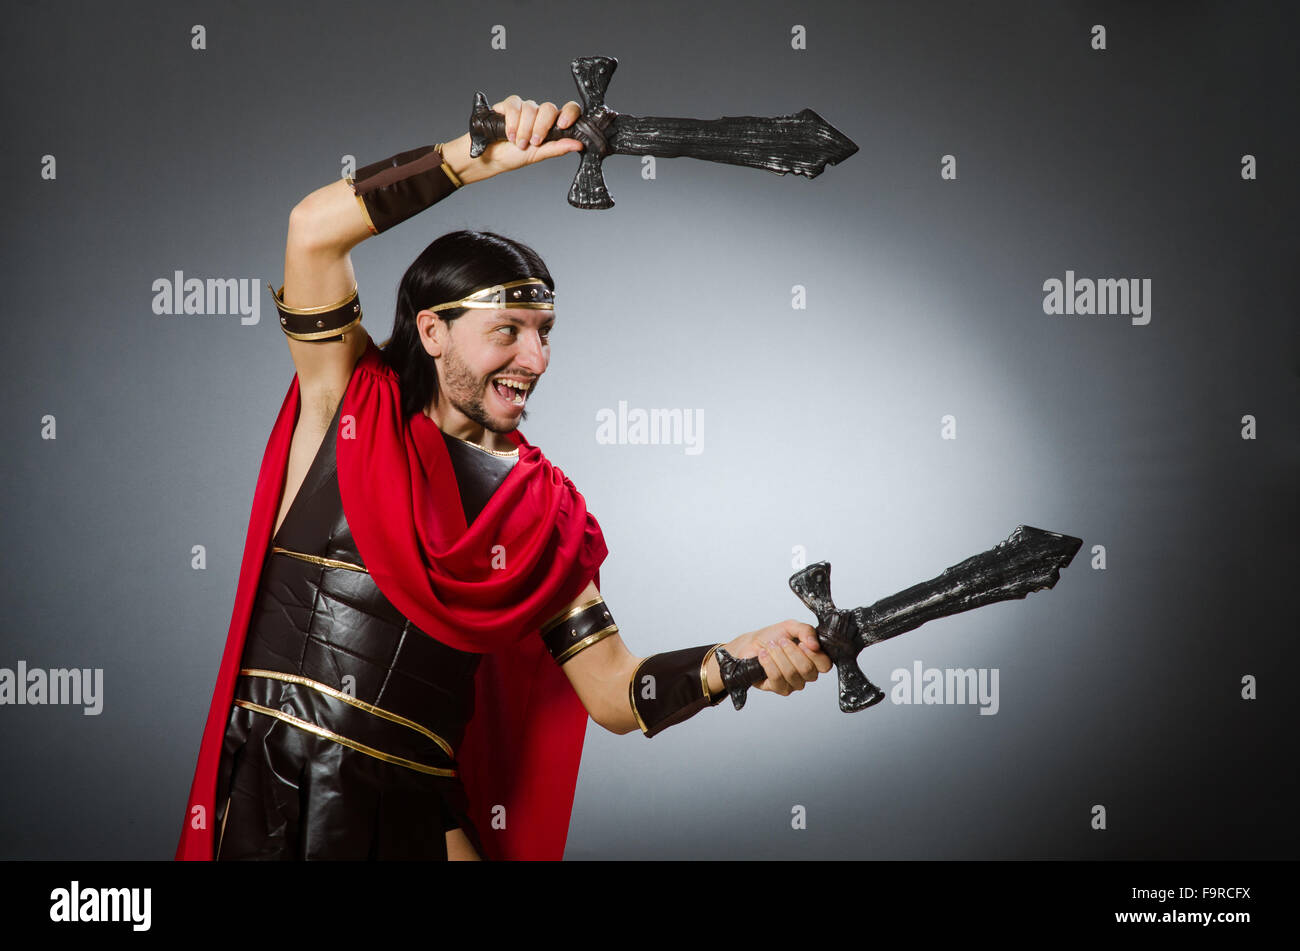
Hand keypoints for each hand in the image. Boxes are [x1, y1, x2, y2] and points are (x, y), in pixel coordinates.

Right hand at [443, 95, 583, 184]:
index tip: (563, 126)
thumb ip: (558, 148)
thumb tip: (579, 144)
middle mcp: (540, 114)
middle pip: (549, 108)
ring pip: (531, 108)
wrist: (491, 158)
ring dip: (524, 129)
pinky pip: (514, 105)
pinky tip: (509, 134)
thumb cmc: (514, 157)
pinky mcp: (508, 105)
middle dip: (541, 126)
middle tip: (533, 142)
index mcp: (552, 125)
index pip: (568, 110)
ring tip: (517, 143)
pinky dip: (512, 121)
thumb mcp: (538, 155)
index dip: (569, 113)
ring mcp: (525, 108)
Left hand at [721, 620, 831, 696]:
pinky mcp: (779, 688)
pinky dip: (768, 663)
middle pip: (808, 670)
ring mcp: (794, 683)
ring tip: (771, 646)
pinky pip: (777, 678)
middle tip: (781, 641)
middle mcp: (807, 673)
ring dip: (778, 656)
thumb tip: (815, 644)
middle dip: (791, 652)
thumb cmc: (772, 637)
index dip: (814, 655)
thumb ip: (806, 631)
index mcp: (814, 659)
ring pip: (791, 673)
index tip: (801, 643)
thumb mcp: (791, 627)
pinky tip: (763, 655)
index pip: (825, 664)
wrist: (751, 644)